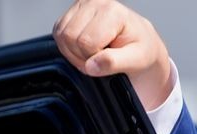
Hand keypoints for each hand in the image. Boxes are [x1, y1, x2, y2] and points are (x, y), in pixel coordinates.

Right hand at [53, 0, 172, 110]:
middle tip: (98, 58)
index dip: (93, 58)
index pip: (86, 42)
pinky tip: (84, 46)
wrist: (137, 41)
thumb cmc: (139, 48)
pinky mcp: (71, 13)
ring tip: (92, 52)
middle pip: (70, 37)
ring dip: (73, 52)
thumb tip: (91, 65)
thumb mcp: (136, 59)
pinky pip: (57, 34)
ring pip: (61, 36)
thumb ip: (114, 63)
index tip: (107, 59)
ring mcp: (81, 5)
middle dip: (81, 56)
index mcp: (112, 11)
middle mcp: (96, 2)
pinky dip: (68, 46)